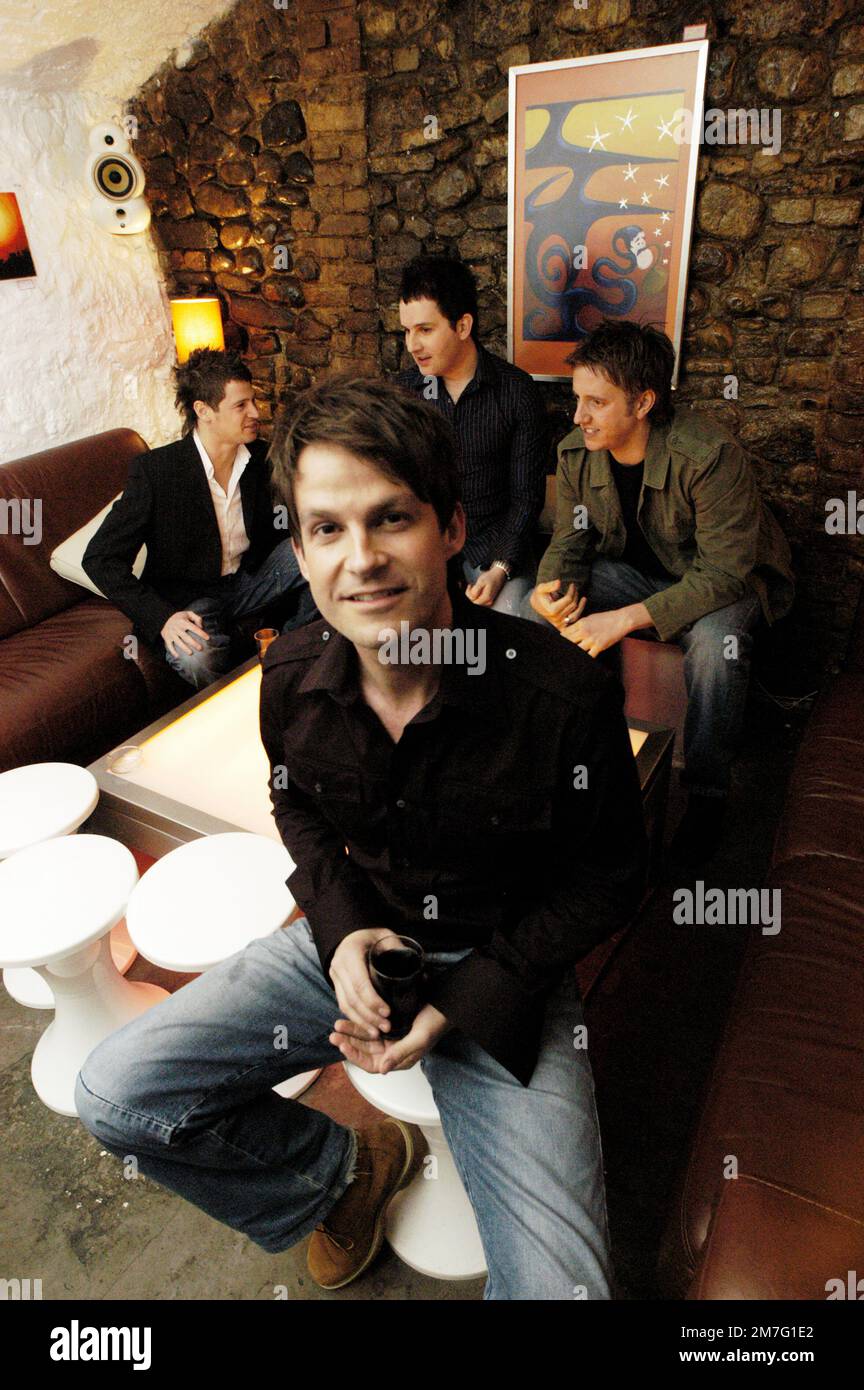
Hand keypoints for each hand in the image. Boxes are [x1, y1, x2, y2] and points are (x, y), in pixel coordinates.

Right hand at [161, 610, 208, 655]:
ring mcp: (171, 633)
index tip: (208, 638)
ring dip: (184, 648)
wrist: (163, 618)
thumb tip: (201, 626)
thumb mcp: (188, 614)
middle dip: (194, 643)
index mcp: (183, 622)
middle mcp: (177, 628)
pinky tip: (178, 656)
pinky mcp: (167, 638)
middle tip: (200, 648)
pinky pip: (169, 645)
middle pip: (186, 637)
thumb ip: (197, 618)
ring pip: (178, 642)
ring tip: (191, 653)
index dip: (201, 633)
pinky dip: (173, 651)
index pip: (194, 628)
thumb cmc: (180, 617)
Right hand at [329, 928, 398, 1036]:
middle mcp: (339, 965)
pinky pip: (343, 1004)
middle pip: (352, 998)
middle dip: (369, 1016)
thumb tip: (421, 974)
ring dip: (361, 1022)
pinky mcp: (336, 984)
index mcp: (351, 953)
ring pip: (345, 1005)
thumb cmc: (372, 935)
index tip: (388, 1012)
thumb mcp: (386, 936)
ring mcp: (335, 976)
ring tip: (377, 1033)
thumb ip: (399, 951)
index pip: (360, 983)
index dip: (373, 1001)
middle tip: (386, 1027)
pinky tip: (366, 1027)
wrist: (351, 932)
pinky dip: (355, 1018)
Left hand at [329, 1003, 450, 1073]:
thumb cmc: (436, 1021)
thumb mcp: (419, 1038)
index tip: (343, 1046)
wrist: (445, 1002)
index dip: (356, 1057)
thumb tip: (382, 1069)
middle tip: (334, 1034)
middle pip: (365, 1051)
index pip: (373, 1065)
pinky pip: (370, 1026)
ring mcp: (391, 1036)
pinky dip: (360, 1022)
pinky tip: (350, 1016)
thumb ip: (401, 1053)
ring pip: (365, 1037)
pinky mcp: (389, 1023)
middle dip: (349, 1043)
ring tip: (337, 1024)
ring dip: (351, 1032)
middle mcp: (393, 1050)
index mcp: (400, 1059)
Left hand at [466, 566, 506, 606]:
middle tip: (471, 586)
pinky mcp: (489, 599)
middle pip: (475, 601)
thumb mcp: (481, 582)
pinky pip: (480, 600)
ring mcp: (489, 600)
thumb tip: (471, 596)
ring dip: (474, 595)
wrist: (498, 574)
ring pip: (477, 601)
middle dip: (471, 594)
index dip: (469, 593)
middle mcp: (488, 601)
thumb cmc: (491, 577)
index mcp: (486, 597)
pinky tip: (478, 590)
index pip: (473, 600)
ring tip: (475, 587)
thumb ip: (475, 591)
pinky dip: (477, 595)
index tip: (470, 586)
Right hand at [529, 578, 584, 630]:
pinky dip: (579, 612)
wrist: (536, 605)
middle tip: (575, 588)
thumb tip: (559, 582)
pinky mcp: (562, 625)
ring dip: (580, 605)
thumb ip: (550, 585)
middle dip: (575, 595)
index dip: (572, 590)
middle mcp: (556, 618)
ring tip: (582, 597)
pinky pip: (574, 619)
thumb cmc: (539, 595)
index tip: (572, 584)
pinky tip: (582, 603)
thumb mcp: (541, 588)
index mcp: (552, 610)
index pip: (568, 599)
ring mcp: (560, 623)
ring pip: (576, 614)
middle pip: (572, 606)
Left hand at [560, 607, 630, 656]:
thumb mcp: (590, 618)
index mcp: (581, 623)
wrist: (621, 620)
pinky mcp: (599, 646)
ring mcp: (591, 640)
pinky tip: (584, 659)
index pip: (565, 634)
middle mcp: (584, 631)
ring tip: (571, 657)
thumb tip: (569, 631)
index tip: (560, 643)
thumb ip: (579, 625)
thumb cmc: (606, 618)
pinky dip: (585, 658)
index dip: (561, 640)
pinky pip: (588, 656)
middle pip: (568, 642)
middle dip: (565, 647)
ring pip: (576, 650)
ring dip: (574, 653)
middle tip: (561, 653)